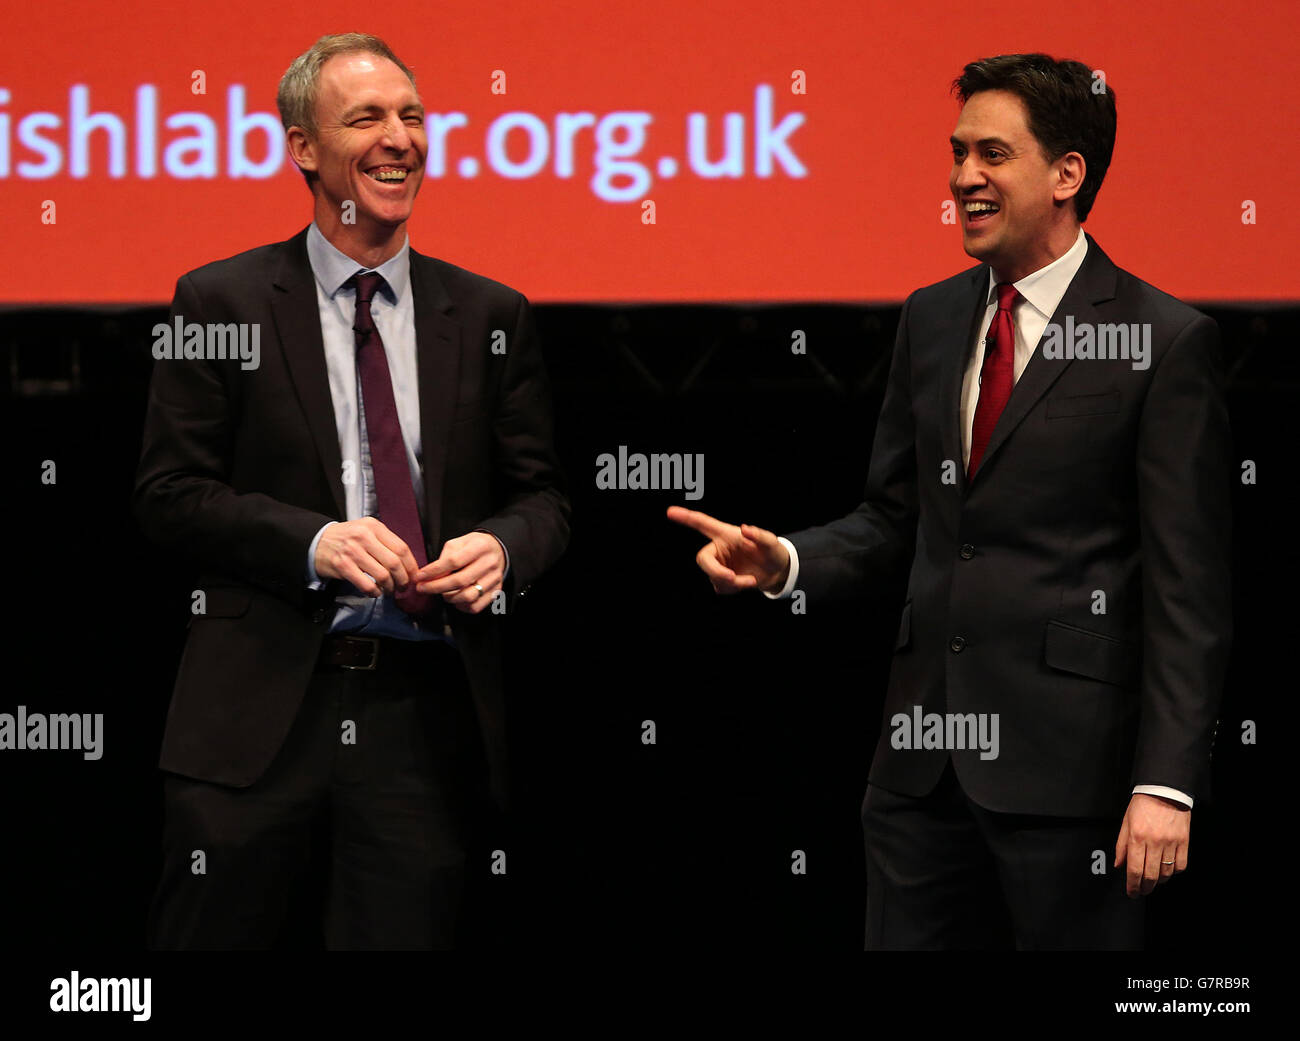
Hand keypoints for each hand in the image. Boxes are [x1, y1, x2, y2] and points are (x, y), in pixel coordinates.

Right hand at [314, 517, 418, 596]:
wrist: (318, 540)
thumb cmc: (347, 538)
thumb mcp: (367, 530)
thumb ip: (386, 542)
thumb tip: (408, 564)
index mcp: (374, 527)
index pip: (402, 548)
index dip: (411, 566)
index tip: (414, 576)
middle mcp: (364, 537)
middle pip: (395, 563)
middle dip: (403, 579)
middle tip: (403, 587)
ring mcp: (353, 551)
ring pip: (383, 575)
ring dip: (390, 588)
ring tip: (389, 591)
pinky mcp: (343, 566)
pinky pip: (366, 584)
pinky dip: (375, 592)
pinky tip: (375, 592)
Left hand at [415, 532, 504, 614]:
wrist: (497, 550)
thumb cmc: (473, 547)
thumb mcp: (458, 543)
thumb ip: (444, 557)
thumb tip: (430, 576)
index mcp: (479, 546)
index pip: (454, 561)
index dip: (434, 571)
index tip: (420, 576)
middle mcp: (490, 563)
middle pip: (460, 580)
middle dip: (436, 587)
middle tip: (422, 588)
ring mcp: (495, 578)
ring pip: (468, 596)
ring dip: (449, 597)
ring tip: (441, 593)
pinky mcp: (496, 591)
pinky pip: (476, 606)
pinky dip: (461, 606)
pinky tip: (455, 599)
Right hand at [667, 506, 790, 594]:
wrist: (776, 571)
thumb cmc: (771, 552)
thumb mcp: (771, 542)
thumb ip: (759, 535)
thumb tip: (745, 529)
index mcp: (725, 534)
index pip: (702, 524)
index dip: (686, 518)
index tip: (670, 512)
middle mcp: (718, 549)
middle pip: (702, 559)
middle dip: (716, 571)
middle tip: (732, 578)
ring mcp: (718, 565)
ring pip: (713, 577)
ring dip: (732, 583)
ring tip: (750, 580)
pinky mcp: (721, 580)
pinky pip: (720, 588)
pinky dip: (734, 589)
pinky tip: (745, 583)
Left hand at [1114, 793, 1190, 897]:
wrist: (1164, 791)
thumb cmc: (1143, 805)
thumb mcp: (1126, 823)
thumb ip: (1121, 845)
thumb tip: (1119, 865)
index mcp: (1137, 837)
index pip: (1134, 870)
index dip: (1132, 886)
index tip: (1132, 892)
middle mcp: (1154, 842)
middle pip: (1151, 875)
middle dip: (1145, 887)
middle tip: (1141, 891)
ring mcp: (1171, 842)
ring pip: (1166, 873)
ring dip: (1159, 881)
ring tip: (1153, 881)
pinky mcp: (1184, 842)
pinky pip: (1181, 865)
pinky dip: (1174, 872)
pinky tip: (1167, 870)